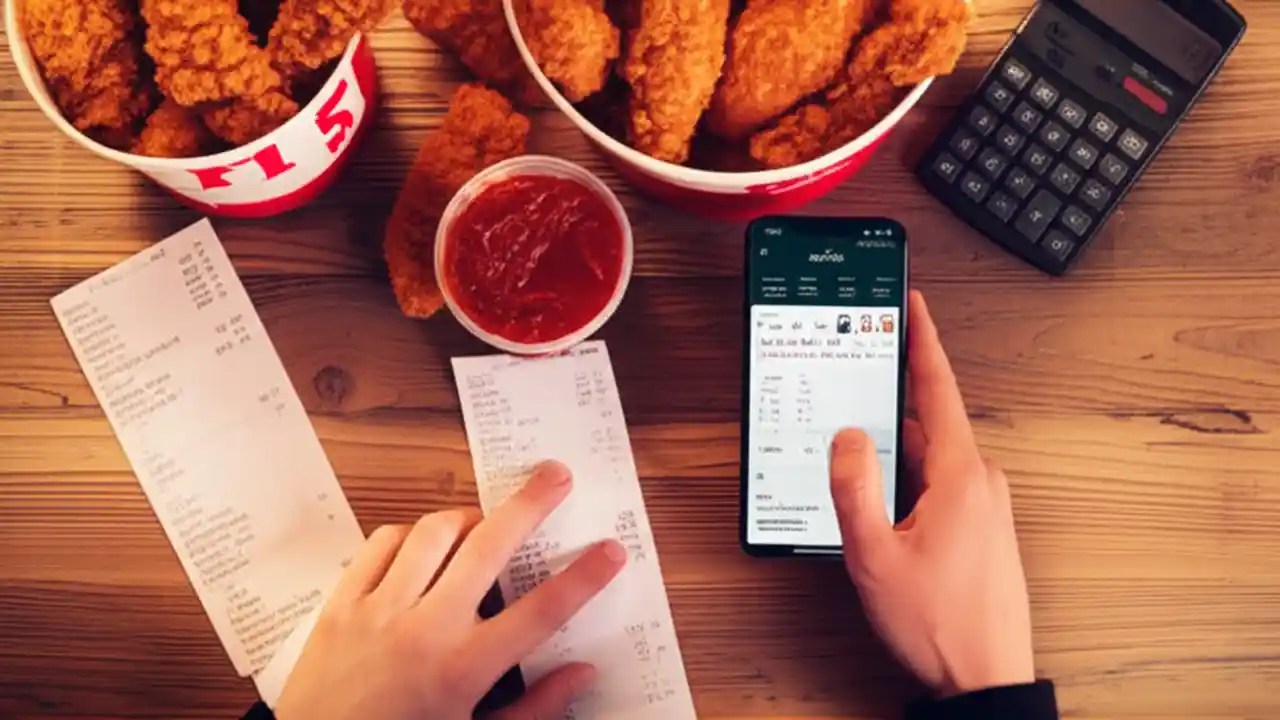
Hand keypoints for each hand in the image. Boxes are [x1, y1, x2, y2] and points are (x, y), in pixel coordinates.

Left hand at [275, 462, 625, 719]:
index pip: (541, 612)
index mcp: (463, 671)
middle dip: (530, 505)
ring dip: (466, 518)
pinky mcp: (341, 605)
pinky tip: (423, 548)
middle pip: (489, 547)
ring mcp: (378, 613)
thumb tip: (581, 674)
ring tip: (484, 521)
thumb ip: (533, 709)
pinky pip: (381, 545)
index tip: (610, 550)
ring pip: (432, 533)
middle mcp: (424, 632)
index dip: (583, 577)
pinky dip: (408, 536)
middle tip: (555, 475)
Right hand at [829, 291, 1034, 696]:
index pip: (937, 389)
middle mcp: (981, 482)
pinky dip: (907, 482)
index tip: (913, 304)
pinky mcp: (982, 527)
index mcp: (962, 476)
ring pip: (929, 459)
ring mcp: (986, 506)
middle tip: (846, 396)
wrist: (985, 679)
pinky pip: (939, 484)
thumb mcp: (875, 556)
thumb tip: (847, 437)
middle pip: (925, 424)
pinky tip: (881, 505)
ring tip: (854, 468)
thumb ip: (854, 488)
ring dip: (893, 456)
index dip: (922, 341)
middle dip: (884, 410)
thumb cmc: (938, 625)